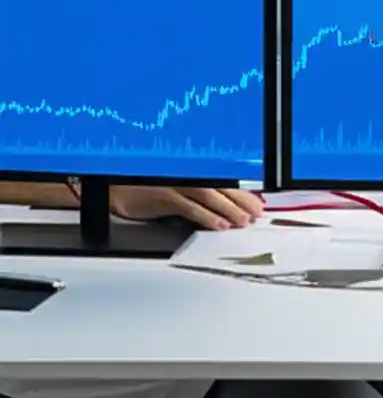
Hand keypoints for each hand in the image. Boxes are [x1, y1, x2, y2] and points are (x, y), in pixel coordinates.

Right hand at [109, 186, 263, 229]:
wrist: (111, 188)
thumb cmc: (141, 188)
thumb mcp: (173, 190)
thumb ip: (196, 197)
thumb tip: (222, 210)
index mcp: (191, 172)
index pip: (223, 181)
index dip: (242, 193)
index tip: (257, 204)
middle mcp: (186, 174)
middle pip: (221, 186)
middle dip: (241, 201)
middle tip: (256, 214)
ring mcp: (175, 183)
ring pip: (209, 194)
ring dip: (228, 209)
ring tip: (242, 222)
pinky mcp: (162, 195)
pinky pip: (189, 206)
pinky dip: (205, 216)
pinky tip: (218, 225)